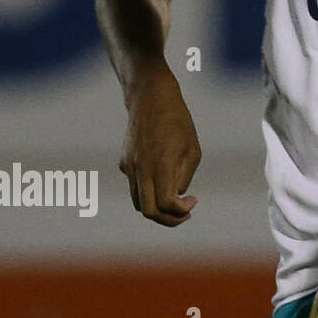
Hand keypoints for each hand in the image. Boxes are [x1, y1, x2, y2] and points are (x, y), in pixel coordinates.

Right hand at [120, 71, 200, 225]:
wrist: (150, 98)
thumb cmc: (178, 121)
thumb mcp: (192, 149)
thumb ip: (184, 176)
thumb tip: (176, 196)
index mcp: (160, 164)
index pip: (166, 203)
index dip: (181, 211)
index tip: (194, 202)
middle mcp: (140, 168)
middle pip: (148, 211)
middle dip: (168, 220)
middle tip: (185, 215)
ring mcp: (128, 166)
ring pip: (138, 202)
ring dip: (157, 208)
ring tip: (176, 204)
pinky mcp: (123, 162)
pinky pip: (135, 186)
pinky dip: (149, 192)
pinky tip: (163, 181)